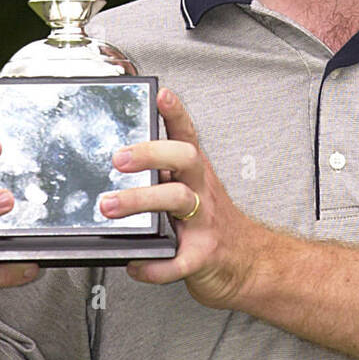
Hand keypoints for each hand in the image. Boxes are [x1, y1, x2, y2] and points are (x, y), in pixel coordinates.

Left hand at [100, 88, 269, 309]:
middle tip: (118, 159)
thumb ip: (164, 174)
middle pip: (184, 159)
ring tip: (110, 207)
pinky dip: (153, 265)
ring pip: (177, 200)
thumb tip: (121, 158)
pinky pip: (177, 260)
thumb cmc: (212, 224)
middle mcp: (202, 192)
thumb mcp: (191, 191)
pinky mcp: (203, 256)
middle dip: (151, 153)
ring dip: (140, 200)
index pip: (187, 135)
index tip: (162, 94)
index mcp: (196, 174)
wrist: (249, 263)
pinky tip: (135, 264)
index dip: (176, 114)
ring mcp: (205, 222)